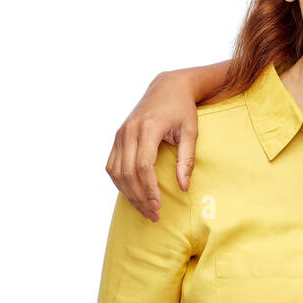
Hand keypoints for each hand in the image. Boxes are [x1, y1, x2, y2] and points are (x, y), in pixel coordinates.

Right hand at [106, 70, 199, 220]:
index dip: (149, 189)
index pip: (144, 165)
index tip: (158, 206)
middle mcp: (129, 131)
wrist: (167, 87)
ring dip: (128, 193)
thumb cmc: (182, 110)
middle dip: (139, 197)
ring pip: (116, 171)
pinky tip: (132, 194)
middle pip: (128, 172)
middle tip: (153, 215)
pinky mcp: (117, 137)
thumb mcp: (191, 132)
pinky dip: (119, 182)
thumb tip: (182, 186)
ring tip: (144, 209)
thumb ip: (186, 159)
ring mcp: (120, 134)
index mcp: (148, 128)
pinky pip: (112, 165)